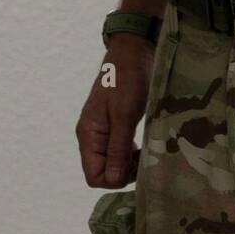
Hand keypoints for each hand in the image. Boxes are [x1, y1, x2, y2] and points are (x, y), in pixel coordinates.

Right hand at [77, 34, 155, 187]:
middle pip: (103, 172)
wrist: (133, 53)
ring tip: (146, 150)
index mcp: (88, 134)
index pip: (94, 176)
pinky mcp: (114, 126)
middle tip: (144, 157)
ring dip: (130, 163)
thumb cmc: (127, 80)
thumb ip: (117, 148)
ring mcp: (102, 131)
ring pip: (112, 163)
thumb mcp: (124, 115)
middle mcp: (92, 136)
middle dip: (124, 172)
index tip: (136, 166)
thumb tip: (113, 180)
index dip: (115, 179)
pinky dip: (132, 154)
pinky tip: (144, 144)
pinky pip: (119, 151)